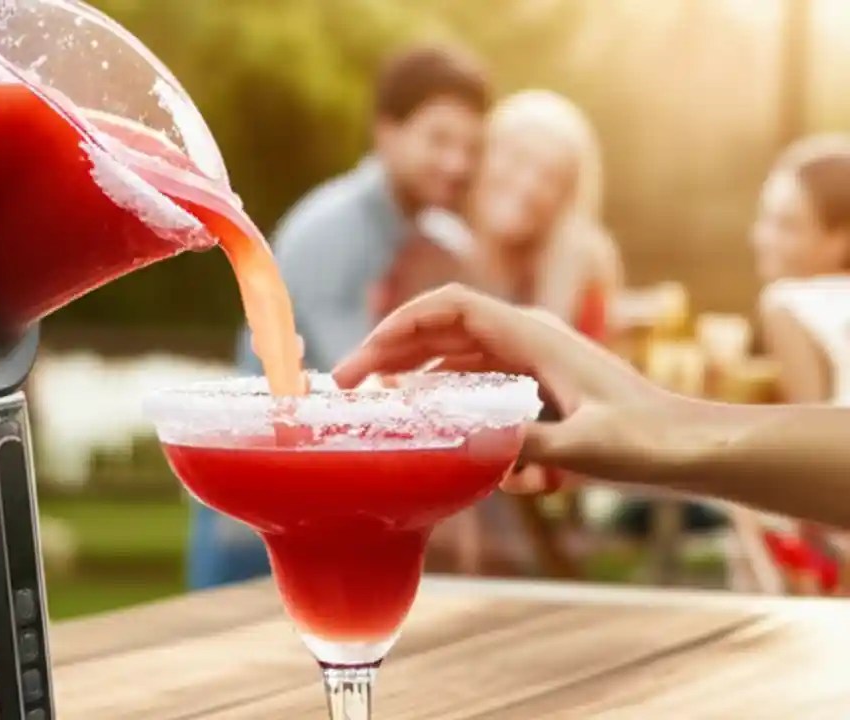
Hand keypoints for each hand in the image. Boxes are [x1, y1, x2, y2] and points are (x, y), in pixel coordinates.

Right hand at [333, 284, 675, 486]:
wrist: (699, 448)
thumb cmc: (651, 442)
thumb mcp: (587, 448)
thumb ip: (528, 448)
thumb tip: (472, 453)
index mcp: (532, 336)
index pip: (447, 308)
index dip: (396, 326)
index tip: (360, 362)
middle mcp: (528, 339)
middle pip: (441, 329)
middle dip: (391, 353)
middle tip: (347, 388)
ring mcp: (534, 362)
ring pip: (457, 357)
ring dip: (416, 377)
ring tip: (380, 408)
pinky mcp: (542, 390)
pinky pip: (481, 386)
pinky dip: (452, 402)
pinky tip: (443, 440)